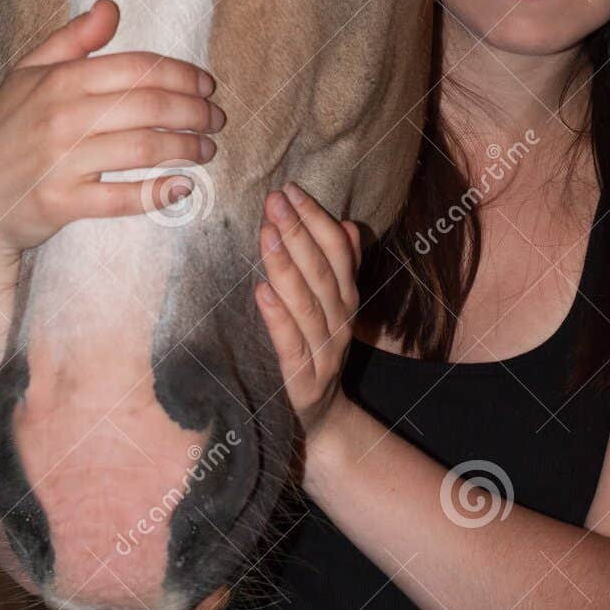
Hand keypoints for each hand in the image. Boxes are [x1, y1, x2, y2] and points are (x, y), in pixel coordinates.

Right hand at [0, 0, 224, 290]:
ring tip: (207, 150)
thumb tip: (110, 6)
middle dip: (195, 111)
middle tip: (217, 119)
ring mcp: (62, 161)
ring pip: (143, 148)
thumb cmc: (6, 132)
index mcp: (60, 80)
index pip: (138, 68)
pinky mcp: (62, 203)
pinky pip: (121, 198)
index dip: (182, 74)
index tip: (208, 85)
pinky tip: (183, 188)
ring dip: (186, 147)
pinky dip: (158, 194)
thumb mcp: (28, 74)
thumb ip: (72, 39)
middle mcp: (62, 116)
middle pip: (149, 105)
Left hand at [254, 181, 361, 442]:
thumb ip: (341, 267)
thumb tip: (348, 224)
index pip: (337, 250)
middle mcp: (340, 321)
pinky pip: (290, 345)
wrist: (322, 420)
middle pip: (322, 271)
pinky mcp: (302, 380)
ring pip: (307, 304)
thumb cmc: (317, 351)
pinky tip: (261, 292)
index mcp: (346, 298)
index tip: (290, 189)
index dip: (315, 218)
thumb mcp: (332, 307)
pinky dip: (277, 318)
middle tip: (274, 199)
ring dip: (286, 267)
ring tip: (266, 234)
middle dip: (298, 231)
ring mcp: (324, 352)